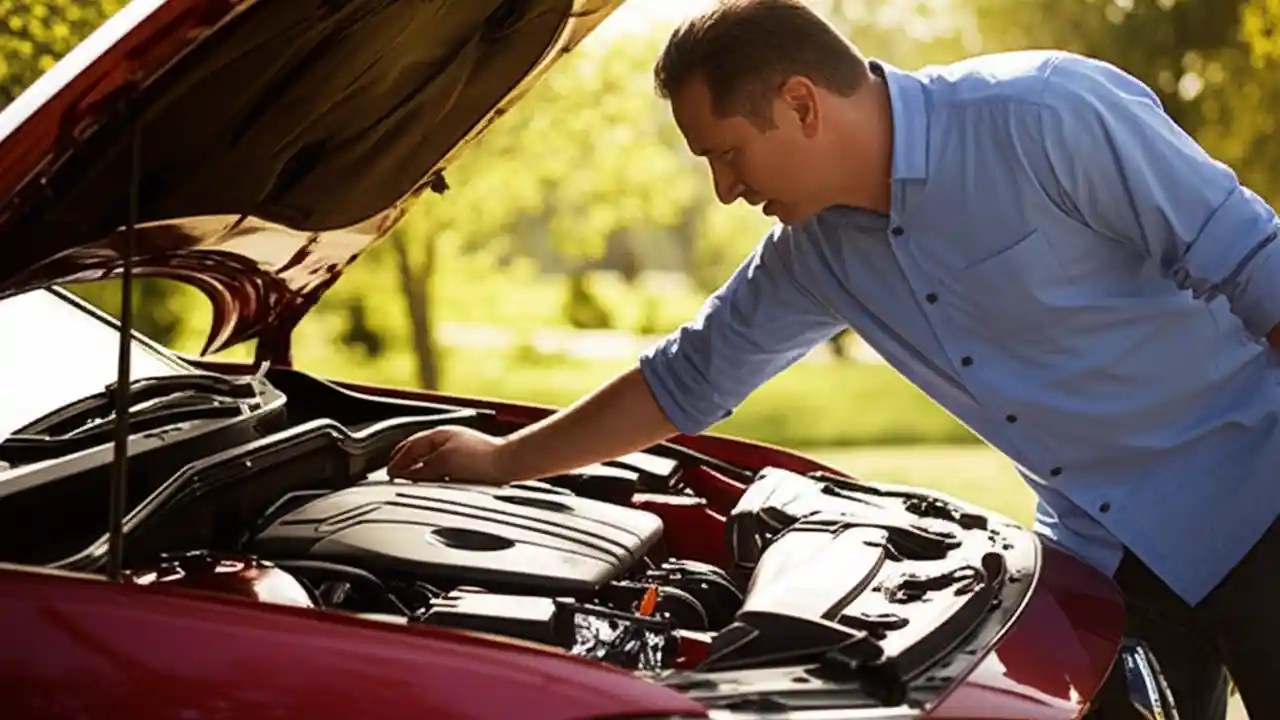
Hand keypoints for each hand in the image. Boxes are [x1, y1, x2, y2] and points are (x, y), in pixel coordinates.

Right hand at [386, 425, 508, 484]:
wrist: (507, 464)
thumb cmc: (481, 458)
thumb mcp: (443, 463)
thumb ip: (421, 468)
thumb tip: (404, 474)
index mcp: (439, 434)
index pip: (409, 446)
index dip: (397, 460)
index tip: (388, 472)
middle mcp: (448, 441)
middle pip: (418, 452)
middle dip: (404, 463)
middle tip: (393, 475)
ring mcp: (457, 452)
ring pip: (430, 461)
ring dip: (418, 470)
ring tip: (409, 481)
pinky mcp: (467, 464)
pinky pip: (442, 469)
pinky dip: (432, 476)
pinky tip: (433, 484)